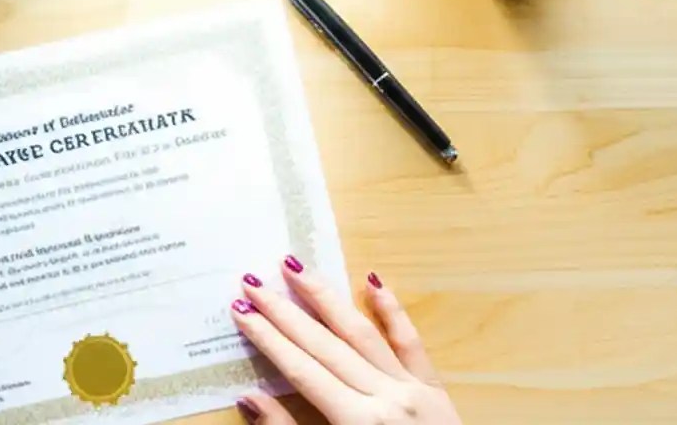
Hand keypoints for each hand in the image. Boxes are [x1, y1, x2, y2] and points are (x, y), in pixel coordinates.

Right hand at [229, 257, 461, 424]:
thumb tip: (248, 397)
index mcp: (355, 423)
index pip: (301, 370)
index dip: (268, 339)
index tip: (241, 310)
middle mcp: (383, 398)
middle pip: (324, 345)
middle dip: (284, 311)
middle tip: (252, 279)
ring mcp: (412, 389)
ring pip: (361, 333)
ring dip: (326, 297)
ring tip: (296, 267)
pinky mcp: (435, 389)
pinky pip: (412, 343)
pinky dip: (393, 311)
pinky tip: (373, 280)